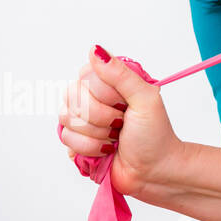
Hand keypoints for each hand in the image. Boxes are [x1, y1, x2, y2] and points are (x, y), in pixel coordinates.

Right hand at [57, 46, 182, 198]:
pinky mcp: (76, 140)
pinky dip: (89, 148)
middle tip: (122, 123)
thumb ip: (120, 74)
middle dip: (101, 116)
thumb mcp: (145, 99)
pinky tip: (105, 149)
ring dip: (96, 134)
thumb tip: (95, 50)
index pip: (85, 76)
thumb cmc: (154, 135)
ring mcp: (83, 119)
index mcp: (111, 83)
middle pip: (72, 98)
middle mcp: (94, 97)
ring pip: (66, 119)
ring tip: (115, 137)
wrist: (153, 171)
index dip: (103, 94)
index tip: (124, 103)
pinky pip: (65, 138)